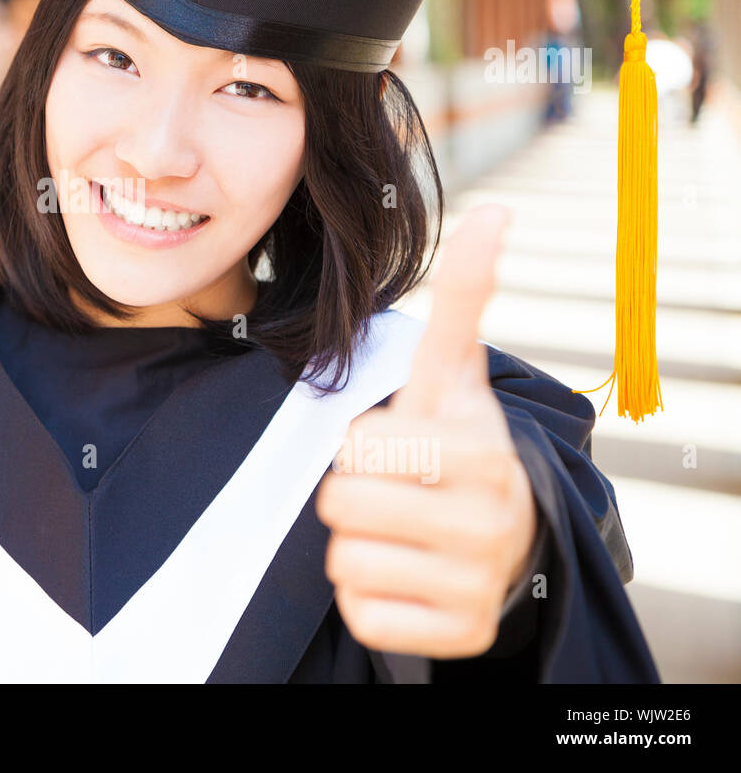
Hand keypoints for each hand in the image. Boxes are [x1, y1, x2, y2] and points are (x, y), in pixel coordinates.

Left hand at [316, 205, 537, 658]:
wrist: (506, 533)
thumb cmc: (454, 442)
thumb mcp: (451, 375)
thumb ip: (463, 297)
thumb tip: (494, 213)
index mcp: (480, 452)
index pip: (358, 450)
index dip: (362, 444)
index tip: (401, 446)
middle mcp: (490, 523)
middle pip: (342, 505)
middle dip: (351, 492)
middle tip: (391, 490)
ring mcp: (477, 586)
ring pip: (346, 563)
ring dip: (356, 545)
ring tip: (399, 531)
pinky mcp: (458, 636)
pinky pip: (362, 616)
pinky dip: (369, 599)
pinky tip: (406, 577)